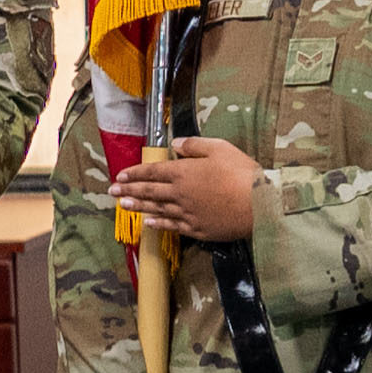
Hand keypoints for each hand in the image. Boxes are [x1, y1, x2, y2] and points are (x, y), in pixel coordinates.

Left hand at [124, 136, 261, 244]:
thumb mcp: (220, 148)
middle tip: (111, 191)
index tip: (121, 175)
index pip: (153, 171)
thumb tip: (175, 143)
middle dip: (129, 190)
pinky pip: (172, 226)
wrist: (259, 206)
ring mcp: (187, 213)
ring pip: (157, 209)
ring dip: (138, 207)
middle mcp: (180, 194)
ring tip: (123, 206)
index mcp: (184, 172)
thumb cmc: (242, 173)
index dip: (136, 173)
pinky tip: (148, 223)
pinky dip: (158, 224)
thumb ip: (194, 145)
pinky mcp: (197, 229)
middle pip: (149, 192)